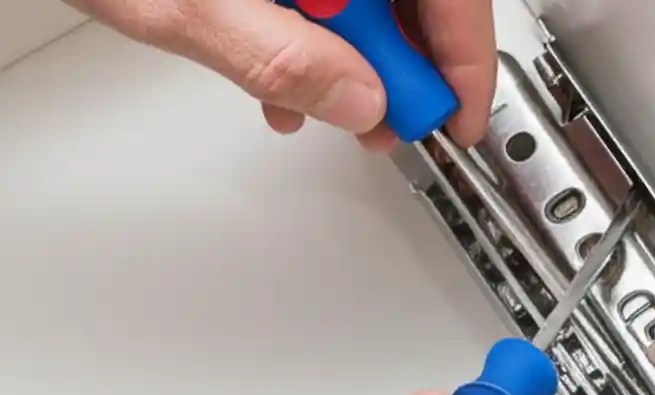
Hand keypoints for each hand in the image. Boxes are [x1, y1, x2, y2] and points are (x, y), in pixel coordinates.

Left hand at [65, 0, 496, 150]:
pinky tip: (283, 68)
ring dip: (352, 53)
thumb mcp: (190, 0)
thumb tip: (359, 100)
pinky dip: (312, 28)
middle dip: (403, 62)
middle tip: (389, 121)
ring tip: (324, 105)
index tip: (457, 118)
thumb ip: (279, 53)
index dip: (464, 57)